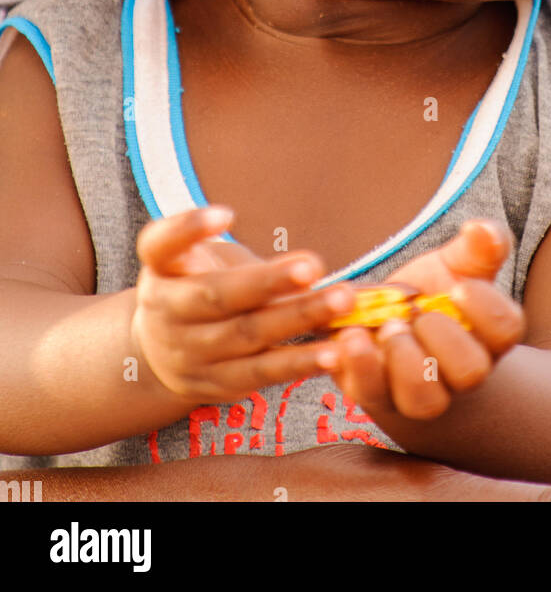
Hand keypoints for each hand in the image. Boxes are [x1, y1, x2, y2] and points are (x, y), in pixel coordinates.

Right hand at [130, 205, 354, 404]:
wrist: (159, 355)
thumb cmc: (196, 286)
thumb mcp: (202, 260)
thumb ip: (248, 260)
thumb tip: (312, 267)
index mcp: (160, 270)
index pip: (161, 244)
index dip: (190, 228)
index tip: (226, 214)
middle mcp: (167, 311)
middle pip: (217, 295)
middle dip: (267, 281)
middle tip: (312, 266)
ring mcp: (189, 353)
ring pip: (247, 335)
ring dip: (297, 318)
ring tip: (341, 302)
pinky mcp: (216, 384)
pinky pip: (262, 373)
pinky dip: (299, 362)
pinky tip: (334, 352)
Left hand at [322, 218, 524, 421]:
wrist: (386, 326)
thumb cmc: (430, 294)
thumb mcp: (454, 264)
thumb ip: (477, 247)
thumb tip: (482, 229)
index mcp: (486, 335)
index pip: (506, 329)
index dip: (487, 308)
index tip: (458, 286)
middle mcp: (458, 373)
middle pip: (471, 372)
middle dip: (443, 338)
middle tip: (417, 312)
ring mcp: (418, 390)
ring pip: (426, 400)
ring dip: (405, 361)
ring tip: (387, 328)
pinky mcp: (375, 393)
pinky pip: (371, 394)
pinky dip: (359, 366)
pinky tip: (353, 337)